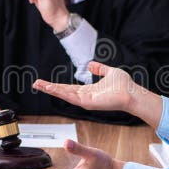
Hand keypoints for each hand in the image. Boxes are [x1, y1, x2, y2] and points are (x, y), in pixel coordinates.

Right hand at [33, 61, 162, 126]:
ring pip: (64, 95)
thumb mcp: (109, 72)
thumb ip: (99, 68)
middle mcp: (84, 97)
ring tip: (40, 85)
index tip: (45, 82)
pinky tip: (52, 89)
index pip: (68, 88)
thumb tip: (90, 64)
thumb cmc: (124, 85)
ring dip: (52, 89)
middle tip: (35, 84)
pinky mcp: (88, 103)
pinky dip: (61, 93)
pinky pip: (72, 97)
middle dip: (49, 87)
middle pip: (63, 92)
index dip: (57, 85)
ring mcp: (85, 101)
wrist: (132, 93)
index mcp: (88, 90)